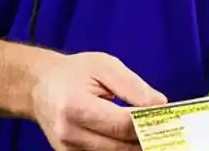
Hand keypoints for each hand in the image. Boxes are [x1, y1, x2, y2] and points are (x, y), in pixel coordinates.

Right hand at [30, 51, 167, 150]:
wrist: (39, 87)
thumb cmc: (74, 73)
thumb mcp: (105, 66)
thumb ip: (133, 86)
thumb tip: (161, 105)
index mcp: (75, 107)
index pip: (122, 124)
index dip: (149, 123)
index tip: (169, 118)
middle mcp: (69, 134)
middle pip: (121, 147)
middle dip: (148, 139)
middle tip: (169, 131)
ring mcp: (68, 150)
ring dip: (137, 147)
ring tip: (154, 135)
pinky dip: (122, 149)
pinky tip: (134, 140)